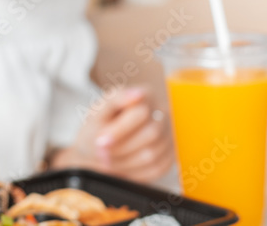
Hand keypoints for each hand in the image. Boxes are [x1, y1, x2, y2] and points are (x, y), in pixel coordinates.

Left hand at [54, 86, 173, 182]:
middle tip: (102, 153)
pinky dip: (133, 172)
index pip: (142, 113)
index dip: (120, 129)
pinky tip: (121, 165)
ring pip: (153, 154)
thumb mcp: (97, 111)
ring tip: (108, 159)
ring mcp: (168, 136)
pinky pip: (156, 169)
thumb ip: (115, 99)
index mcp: (145, 95)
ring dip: (124, 162)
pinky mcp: (169, 157)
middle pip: (151, 134)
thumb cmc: (97, 127)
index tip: (101, 141)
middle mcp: (161, 113)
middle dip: (121, 147)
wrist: (97, 151)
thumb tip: (137, 93)